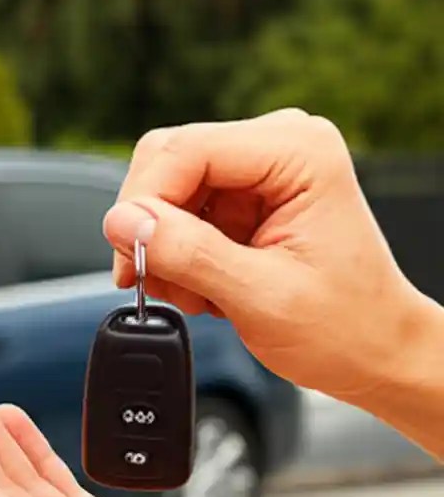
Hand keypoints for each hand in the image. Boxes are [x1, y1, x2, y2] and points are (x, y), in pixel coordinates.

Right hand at [102, 109, 433, 403]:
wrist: (373, 351)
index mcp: (299, 151)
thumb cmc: (345, 326)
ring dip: (162, 245)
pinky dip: (174, 252)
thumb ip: (188, 254)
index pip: (186, 150)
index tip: (131, 255)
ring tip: (194, 291)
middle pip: (166, 160)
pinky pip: (177, 208)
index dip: (145, 202)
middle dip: (149, 225)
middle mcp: (278, 145)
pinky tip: (200, 283)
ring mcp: (258, 168)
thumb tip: (122, 222)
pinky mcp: (242, 194)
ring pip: (164, 187)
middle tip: (154, 278)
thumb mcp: (260, 296)